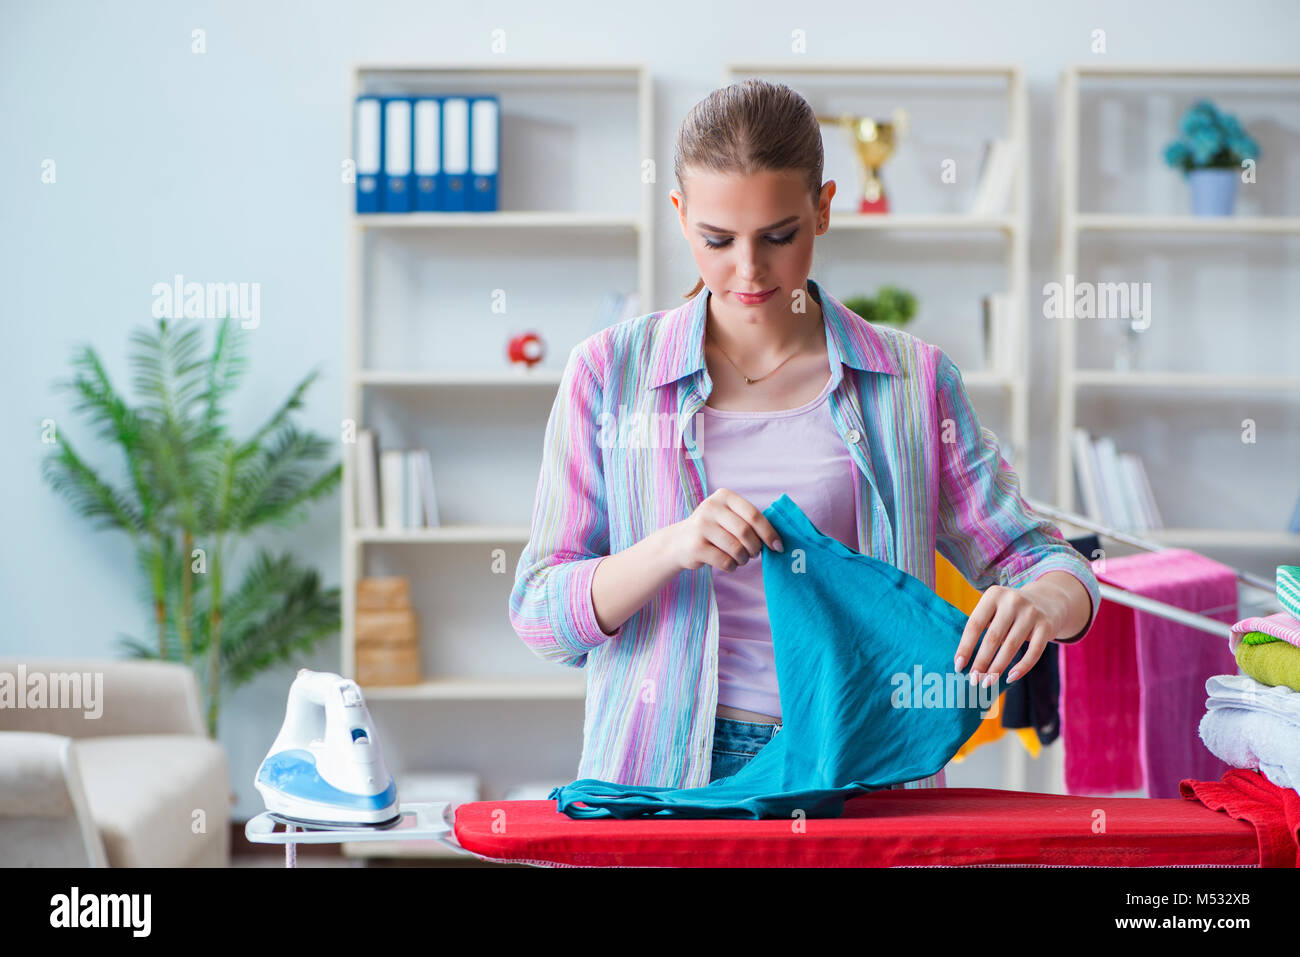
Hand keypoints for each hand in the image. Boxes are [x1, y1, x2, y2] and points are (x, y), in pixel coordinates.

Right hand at [662, 488, 783, 573]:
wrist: (678, 542)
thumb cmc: (713, 530)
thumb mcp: (728, 517)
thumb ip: (749, 521)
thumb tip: (777, 541)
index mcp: (724, 496)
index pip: (753, 515)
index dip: (769, 533)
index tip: (778, 546)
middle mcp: (710, 507)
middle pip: (745, 532)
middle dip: (755, 548)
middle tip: (755, 554)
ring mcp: (701, 526)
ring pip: (736, 549)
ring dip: (744, 559)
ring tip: (741, 558)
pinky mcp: (696, 546)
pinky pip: (725, 561)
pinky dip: (732, 566)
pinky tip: (729, 563)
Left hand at [953, 585, 1059, 687]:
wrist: (1048, 600)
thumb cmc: (1010, 611)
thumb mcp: (995, 608)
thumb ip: (982, 626)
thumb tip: (964, 660)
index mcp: (994, 595)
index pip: (975, 624)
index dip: (965, 647)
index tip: (958, 666)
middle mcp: (1012, 601)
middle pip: (993, 637)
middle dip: (981, 661)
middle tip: (973, 679)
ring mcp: (1031, 613)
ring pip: (1011, 646)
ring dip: (997, 668)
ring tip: (988, 682)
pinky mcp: (1047, 626)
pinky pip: (1033, 652)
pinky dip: (1022, 667)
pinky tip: (1010, 677)